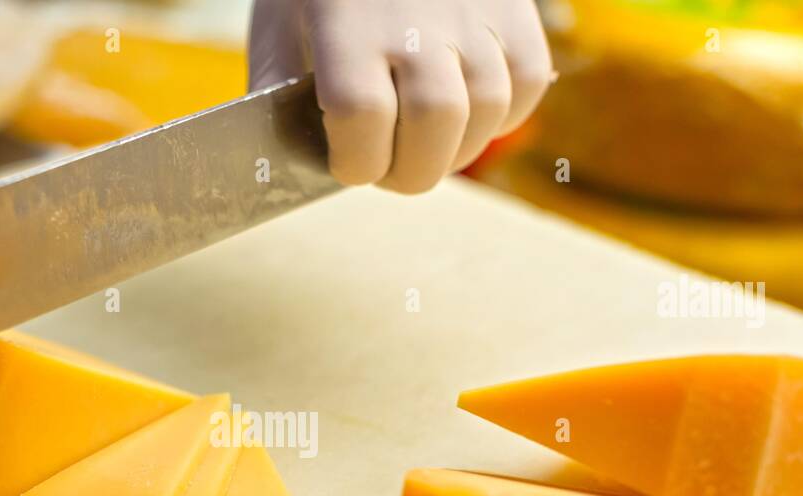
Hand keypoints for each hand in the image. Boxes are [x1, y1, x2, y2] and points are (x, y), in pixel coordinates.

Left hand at [249, 0, 551, 192]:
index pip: (362, 115)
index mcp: (346, 19)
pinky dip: (500, 117)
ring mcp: (472, 9)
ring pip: (487, 110)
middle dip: (411, 172)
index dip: (357, 161)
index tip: (349, 163)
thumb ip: (278, 97)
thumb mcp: (280, 27)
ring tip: (425, 146)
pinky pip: (525, 85)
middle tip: (391, 170)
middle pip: (435, 122)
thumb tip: (290, 166)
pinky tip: (466, 115)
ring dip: (455, 150)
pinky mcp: (514, 8)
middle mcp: (416, 13)